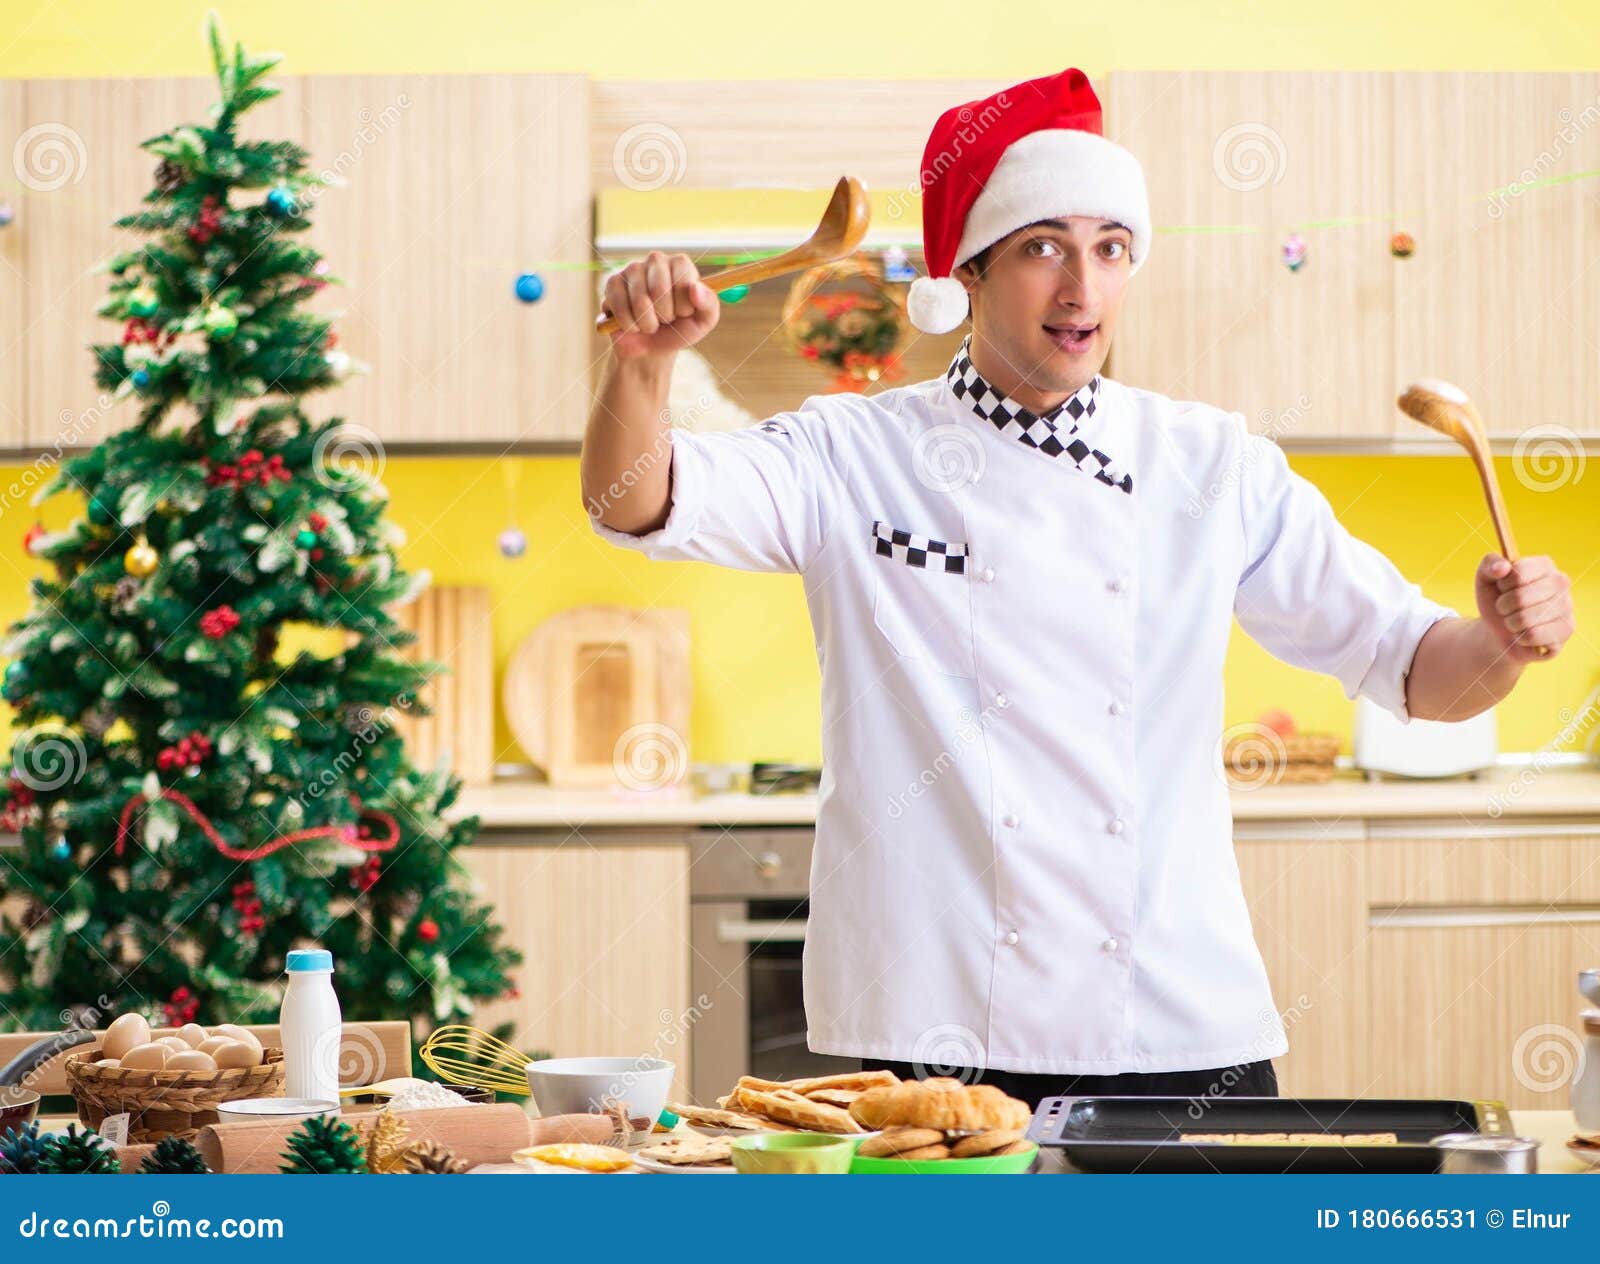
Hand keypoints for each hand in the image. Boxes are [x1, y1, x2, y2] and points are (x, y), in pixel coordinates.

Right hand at [601, 250, 719, 360]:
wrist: (651, 347)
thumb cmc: (680, 330)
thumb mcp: (703, 322)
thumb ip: (709, 305)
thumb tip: (695, 288)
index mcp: (681, 264)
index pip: (683, 280)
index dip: (683, 305)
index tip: (684, 313)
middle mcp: (656, 260)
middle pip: (660, 289)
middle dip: (665, 316)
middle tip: (665, 319)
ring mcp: (632, 269)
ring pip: (640, 301)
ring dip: (647, 324)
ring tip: (650, 324)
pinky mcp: (612, 283)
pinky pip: (620, 307)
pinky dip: (630, 325)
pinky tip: (633, 324)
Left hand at [1474, 553, 1574, 661]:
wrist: (1499, 631)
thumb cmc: (1496, 600)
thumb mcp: (1485, 578)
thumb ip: (1489, 564)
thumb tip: (1503, 567)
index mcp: (1544, 564)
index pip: (1519, 572)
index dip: (1503, 584)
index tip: (1503, 588)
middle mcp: (1561, 582)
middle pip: (1520, 597)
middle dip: (1503, 606)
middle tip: (1506, 608)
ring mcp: (1567, 606)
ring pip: (1525, 618)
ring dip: (1511, 623)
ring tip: (1515, 620)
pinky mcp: (1566, 629)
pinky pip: (1533, 635)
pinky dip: (1521, 637)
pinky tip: (1526, 633)